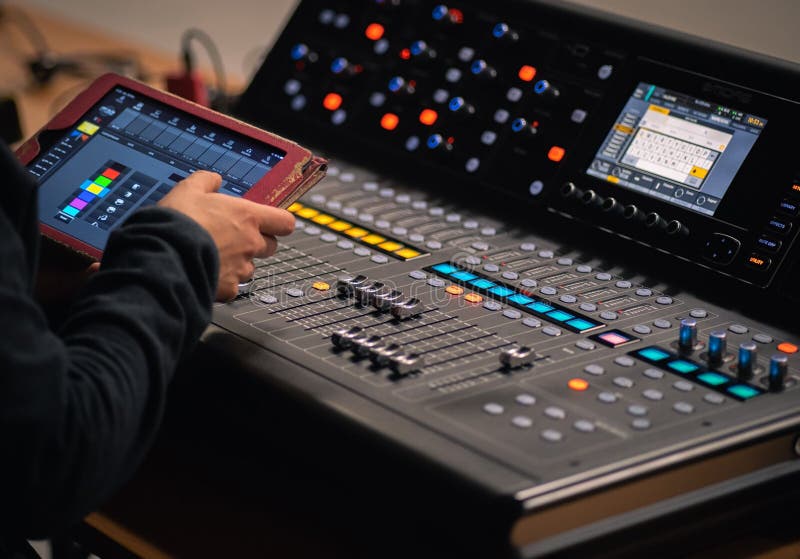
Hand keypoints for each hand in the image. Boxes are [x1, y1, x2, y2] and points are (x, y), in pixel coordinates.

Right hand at [158, 171, 294, 300]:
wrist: (164, 255)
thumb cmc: (178, 222)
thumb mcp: (189, 190)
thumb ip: (206, 181)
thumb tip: (213, 179)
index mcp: (247, 217)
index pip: (284, 222)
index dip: (278, 223)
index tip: (269, 222)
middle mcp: (250, 244)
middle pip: (270, 246)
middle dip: (257, 243)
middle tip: (234, 238)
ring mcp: (241, 268)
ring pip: (249, 268)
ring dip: (238, 264)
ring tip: (214, 256)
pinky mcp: (228, 289)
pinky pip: (232, 287)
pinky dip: (222, 282)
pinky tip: (205, 272)